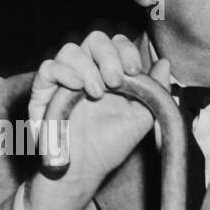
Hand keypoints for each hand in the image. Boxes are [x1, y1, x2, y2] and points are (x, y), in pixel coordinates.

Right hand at [24, 32, 171, 209]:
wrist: (86, 169)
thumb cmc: (111, 145)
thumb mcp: (142, 117)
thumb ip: (154, 90)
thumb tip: (165, 63)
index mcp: (110, 74)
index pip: (116, 44)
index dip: (126, 50)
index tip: (134, 71)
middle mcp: (87, 72)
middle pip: (94, 39)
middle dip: (109, 55)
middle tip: (116, 81)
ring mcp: (65, 80)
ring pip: (70, 50)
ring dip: (88, 67)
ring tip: (98, 93)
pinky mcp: (44, 92)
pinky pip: (48, 67)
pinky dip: (64, 72)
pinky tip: (77, 87)